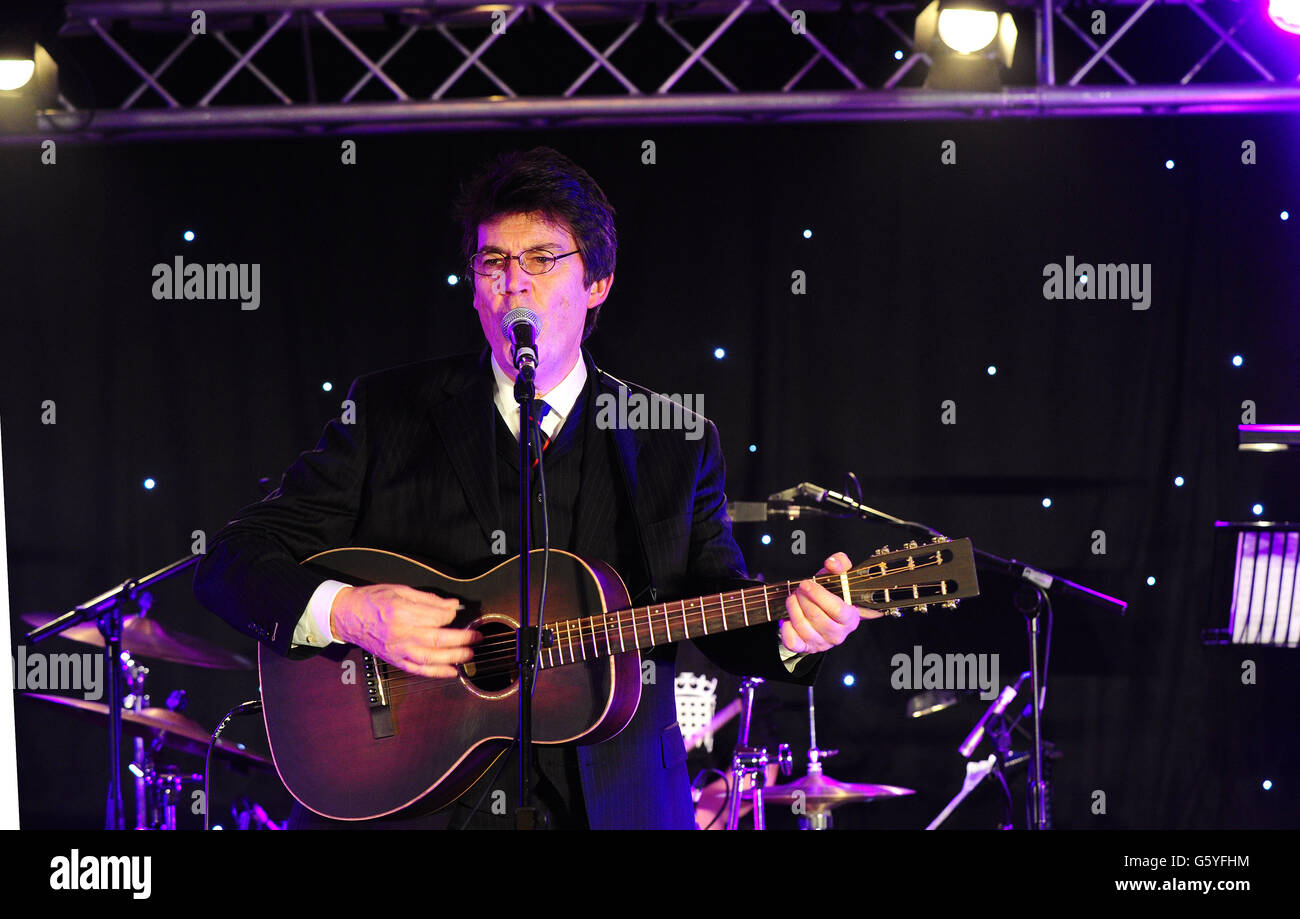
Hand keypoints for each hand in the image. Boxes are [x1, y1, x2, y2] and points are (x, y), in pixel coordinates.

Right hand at [330, 584, 480, 677]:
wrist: (346, 616)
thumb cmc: (371, 601)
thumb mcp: (400, 590)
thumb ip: (428, 599)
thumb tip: (452, 605)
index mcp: (401, 611)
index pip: (436, 616)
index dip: (452, 615)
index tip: (457, 612)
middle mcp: (400, 633)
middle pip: (437, 639)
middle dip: (461, 638)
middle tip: (476, 636)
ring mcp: (397, 649)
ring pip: (430, 657)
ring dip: (453, 657)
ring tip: (469, 654)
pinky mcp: (394, 660)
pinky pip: (417, 669)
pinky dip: (436, 673)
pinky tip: (451, 672)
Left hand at [779, 552, 883, 654]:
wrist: (824, 612)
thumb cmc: (831, 594)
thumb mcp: (837, 576)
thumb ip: (840, 564)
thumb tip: (832, 562)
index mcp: (850, 618)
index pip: (837, 609)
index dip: (818, 595)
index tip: (806, 583)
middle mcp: (838, 634)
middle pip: (817, 616)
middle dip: (803, 599)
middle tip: (798, 589)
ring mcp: (822, 643)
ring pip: (802, 627)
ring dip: (793, 608)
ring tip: (793, 598)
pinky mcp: (806, 648)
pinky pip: (792, 641)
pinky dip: (786, 628)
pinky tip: (788, 617)